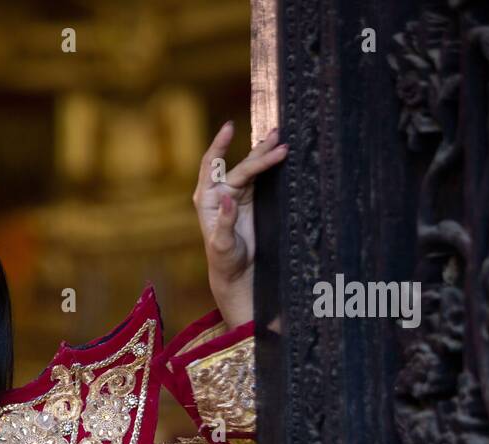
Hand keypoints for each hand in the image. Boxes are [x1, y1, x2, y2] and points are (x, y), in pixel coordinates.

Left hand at [194, 121, 288, 327]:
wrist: (235, 271)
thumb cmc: (224, 260)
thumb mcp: (222, 244)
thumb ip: (224, 221)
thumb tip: (227, 197)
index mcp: (207, 199)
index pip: (212, 165)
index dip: (220, 145)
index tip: (230, 127)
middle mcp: (218, 192)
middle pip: (239, 165)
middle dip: (258, 153)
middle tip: (279, 140)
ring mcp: (234, 193)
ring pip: (250, 167)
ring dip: (265, 153)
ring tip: (281, 137)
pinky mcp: (248, 197)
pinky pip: (258, 175)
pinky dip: (268, 163)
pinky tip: (279, 151)